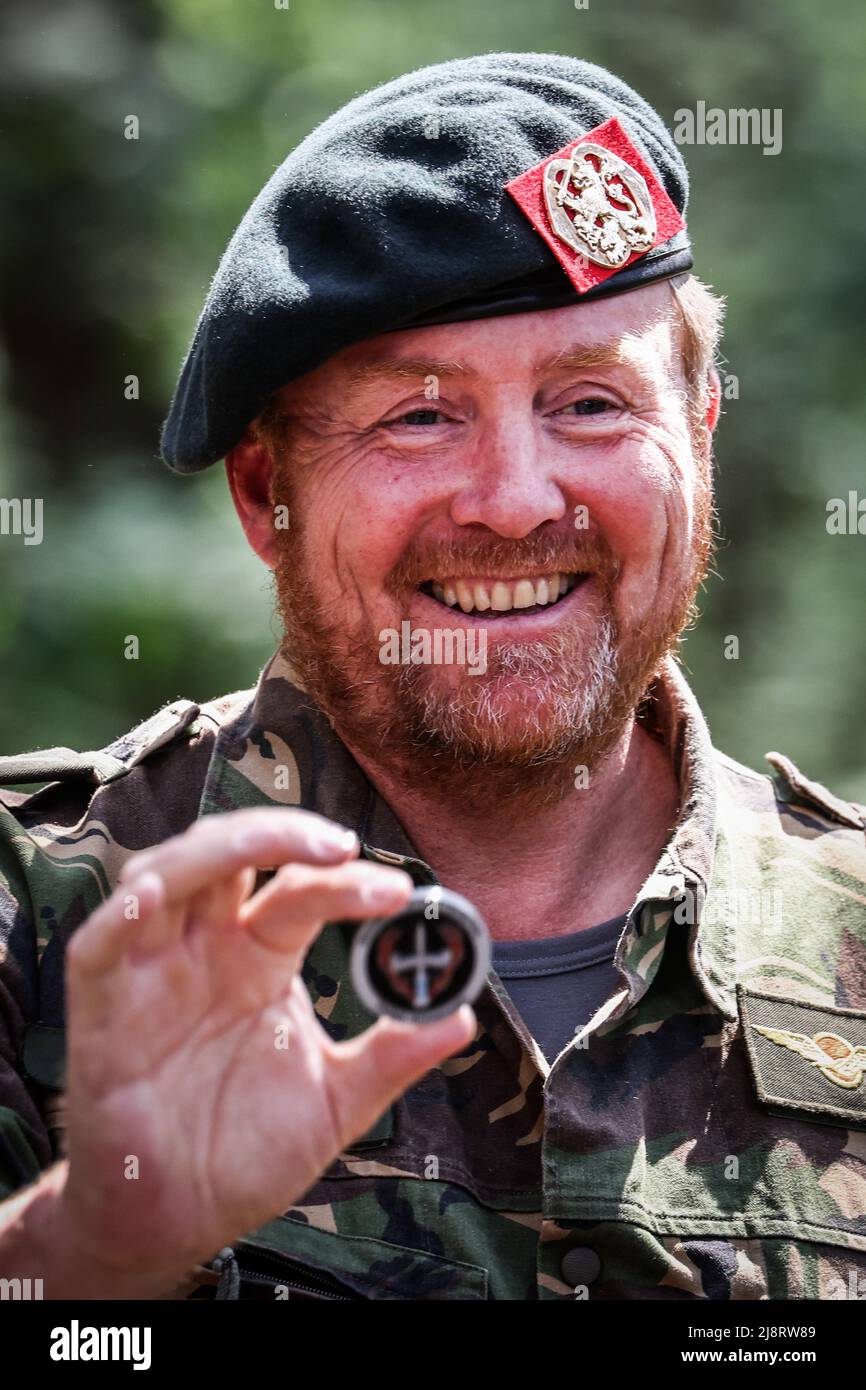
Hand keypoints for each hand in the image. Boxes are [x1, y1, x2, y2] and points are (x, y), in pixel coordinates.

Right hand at [60, 808, 474, 1292]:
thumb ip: (392, 1056)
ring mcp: (151, 973)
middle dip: (282, 832)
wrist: (178, 1222)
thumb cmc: (246, 1152)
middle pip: (231, 854)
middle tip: (342, 846)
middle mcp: (206, 949)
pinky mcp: (101, 1012)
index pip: (301, 890)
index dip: (347, 881)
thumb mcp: (336, 1101)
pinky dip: (120, 915)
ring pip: (167, 872)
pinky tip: (154, 899)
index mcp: (260, 957)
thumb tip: (462, 1016)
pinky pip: (98, 947)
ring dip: (215, 848)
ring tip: (270, 847)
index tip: (400, 896)